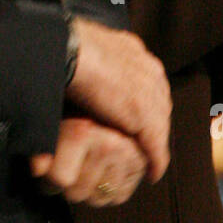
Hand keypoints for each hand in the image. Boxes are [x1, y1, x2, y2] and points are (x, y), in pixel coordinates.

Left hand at [30, 116, 147, 204]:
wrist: (108, 91)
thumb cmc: (71, 107)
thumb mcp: (53, 122)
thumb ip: (43, 146)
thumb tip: (37, 168)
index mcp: (83, 132)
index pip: (59, 179)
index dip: (46, 181)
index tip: (45, 174)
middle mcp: (110, 145)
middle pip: (76, 193)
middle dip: (67, 185)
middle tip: (65, 169)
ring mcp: (129, 156)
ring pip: (97, 199)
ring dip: (88, 190)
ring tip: (83, 168)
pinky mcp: (140, 164)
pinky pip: (118, 197)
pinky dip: (108, 191)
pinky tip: (101, 172)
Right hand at [65, 19, 169, 181]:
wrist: (66, 51)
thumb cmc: (61, 49)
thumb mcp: (82, 53)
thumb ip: (90, 63)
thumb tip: (77, 65)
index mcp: (132, 49)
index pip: (146, 79)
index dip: (143, 99)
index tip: (135, 114)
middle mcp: (147, 68)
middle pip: (159, 102)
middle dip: (155, 121)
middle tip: (146, 141)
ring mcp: (149, 93)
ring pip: (160, 124)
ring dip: (156, 143)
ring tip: (150, 161)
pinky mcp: (144, 116)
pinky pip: (155, 144)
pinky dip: (155, 160)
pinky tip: (153, 173)